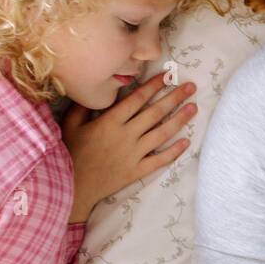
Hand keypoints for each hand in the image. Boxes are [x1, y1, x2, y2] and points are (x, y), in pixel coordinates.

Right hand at [60, 71, 195, 221]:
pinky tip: (187, 141)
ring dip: (180, 119)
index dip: (154, 85)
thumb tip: (96, 90)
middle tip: (191, 87)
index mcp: (110, 122)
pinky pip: (160, 159)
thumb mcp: (71, 125)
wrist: (72, 187)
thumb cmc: (70, 153)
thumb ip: (83, 107)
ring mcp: (134, 153)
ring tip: (194, 107)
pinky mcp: (138, 170)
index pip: (137, 99)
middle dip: (174, 98)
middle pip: (155, 113)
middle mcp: (126, 135)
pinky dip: (174, 151)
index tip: (167, 76)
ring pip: (162, 133)